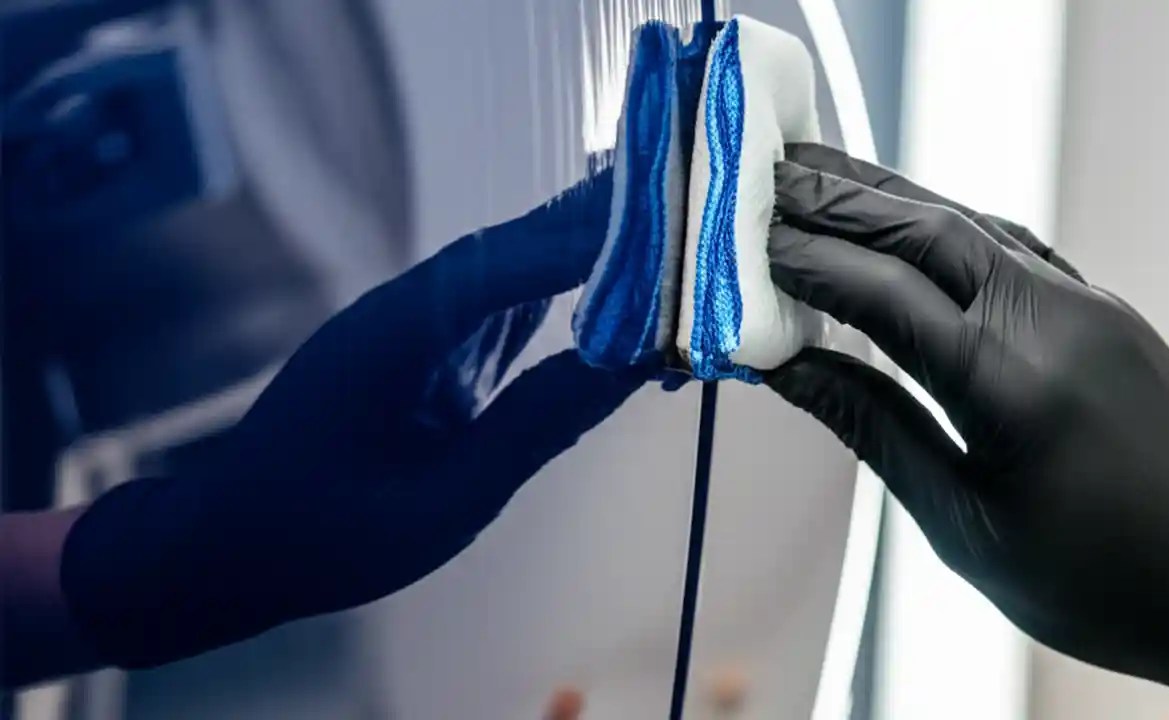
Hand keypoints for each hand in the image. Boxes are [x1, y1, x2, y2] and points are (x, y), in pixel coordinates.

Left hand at [59, 169, 649, 668]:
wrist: (235, 545)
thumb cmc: (326, 535)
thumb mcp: (441, 500)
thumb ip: (532, 427)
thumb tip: (623, 367)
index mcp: (391, 335)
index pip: (501, 267)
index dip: (583, 248)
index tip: (662, 237)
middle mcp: (401, 312)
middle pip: (508, 250)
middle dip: (591, 233)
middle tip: (681, 218)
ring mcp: (410, 328)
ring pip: (507, 272)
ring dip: (580, 259)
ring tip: (664, 247)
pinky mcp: (422, 353)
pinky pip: (498, 311)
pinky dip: (556, 302)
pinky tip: (605, 297)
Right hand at [766, 143, 1168, 715]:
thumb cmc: (1104, 583)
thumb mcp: (966, 528)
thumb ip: (876, 431)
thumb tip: (791, 371)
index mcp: (1015, 387)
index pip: (887, 298)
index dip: (811, 266)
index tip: (749, 249)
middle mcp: (1057, 323)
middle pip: (927, 234)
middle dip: (840, 203)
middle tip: (767, 181)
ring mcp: (1089, 308)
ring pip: (971, 226)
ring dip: (891, 200)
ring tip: (820, 177)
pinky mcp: (1106, 312)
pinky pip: (1013, 245)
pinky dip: (948, 225)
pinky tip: (909, 221)